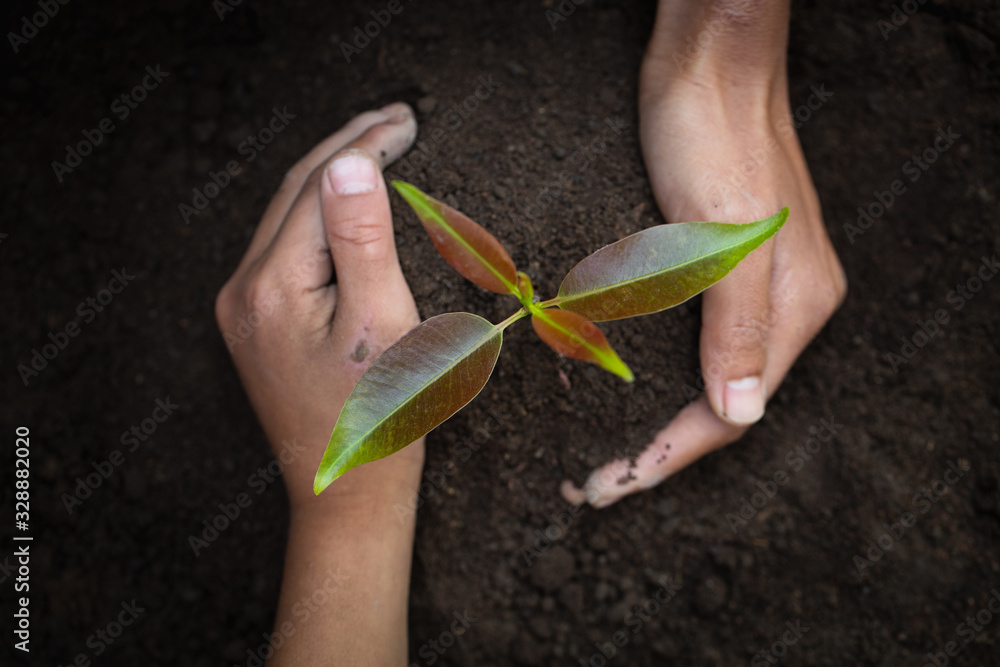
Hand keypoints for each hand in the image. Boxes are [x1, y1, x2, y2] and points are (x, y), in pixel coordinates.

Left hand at [214, 103, 423, 664]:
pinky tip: (343, 203)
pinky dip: (319, 214)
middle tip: (398, 118)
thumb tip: (350, 163)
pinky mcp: (258, 323)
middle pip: (295, 193)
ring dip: (330, 176)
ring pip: (288, 217)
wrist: (348, 493)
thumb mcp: (381, 323)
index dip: (365, 145)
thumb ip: (361, 239)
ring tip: (377, 144)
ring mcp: (245, 308)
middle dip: (345, 148)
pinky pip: (287, 248)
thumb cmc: (380, 417)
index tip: (407, 120)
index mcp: (271, 286)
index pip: (319, 188)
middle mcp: (244, 290)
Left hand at [562, 0, 846, 507]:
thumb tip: (744, 412)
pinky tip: (627, 382)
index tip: (616, 484)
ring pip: (709, 373)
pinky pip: (697, 337)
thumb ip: (737, 328)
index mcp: (793, 307)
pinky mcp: (724, 263)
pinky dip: (661, 370)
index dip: (672, 455)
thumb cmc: (713, 137)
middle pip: (725, 400)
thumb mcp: (721, 237)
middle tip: (601, 481)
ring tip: (609, 446)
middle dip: (664, 447)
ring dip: (660, 414)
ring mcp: (755, 284)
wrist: (707, 63)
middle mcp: (783, 305)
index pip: (732, 411)